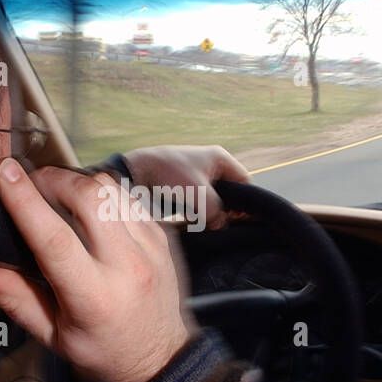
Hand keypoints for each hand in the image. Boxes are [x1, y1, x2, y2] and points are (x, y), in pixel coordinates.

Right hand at [0, 158, 193, 381]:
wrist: (158, 358)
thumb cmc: (101, 349)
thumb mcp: (51, 333)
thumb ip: (12, 297)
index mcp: (93, 297)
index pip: (54, 238)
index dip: (25, 200)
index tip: (4, 172)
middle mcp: (127, 267)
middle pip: (89, 197)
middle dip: (53, 178)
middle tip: (31, 184)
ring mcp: (150, 248)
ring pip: (110, 188)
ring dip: (77, 182)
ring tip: (56, 194)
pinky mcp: (161, 235)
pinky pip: (127, 196)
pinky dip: (101, 194)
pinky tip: (87, 209)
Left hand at [121, 145, 249, 229]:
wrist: (136, 171)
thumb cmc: (168, 174)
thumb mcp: (198, 194)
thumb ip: (216, 211)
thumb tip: (220, 224)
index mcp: (220, 158)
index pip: (244, 181)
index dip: (243, 201)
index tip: (234, 216)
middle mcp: (210, 163)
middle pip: (229, 191)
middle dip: (223, 207)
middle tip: (215, 219)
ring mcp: (197, 173)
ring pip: (212, 198)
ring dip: (206, 210)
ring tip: (197, 216)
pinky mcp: (184, 183)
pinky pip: (197, 200)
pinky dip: (194, 209)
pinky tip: (187, 215)